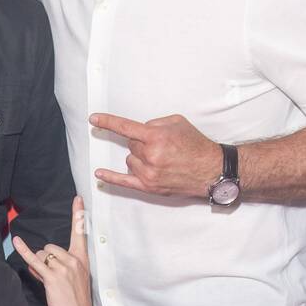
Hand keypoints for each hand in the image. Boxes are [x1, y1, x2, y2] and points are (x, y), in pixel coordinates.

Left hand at [11, 196, 92, 305]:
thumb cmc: (75, 301)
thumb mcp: (71, 280)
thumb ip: (55, 267)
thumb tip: (37, 261)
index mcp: (82, 259)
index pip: (80, 233)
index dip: (78, 215)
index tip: (78, 199)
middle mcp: (74, 260)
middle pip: (50, 246)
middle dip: (45, 259)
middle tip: (50, 276)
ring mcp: (64, 267)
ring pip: (42, 254)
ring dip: (39, 265)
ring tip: (47, 281)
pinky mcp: (52, 276)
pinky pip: (35, 260)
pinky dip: (24, 251)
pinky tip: (16, 242)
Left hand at [88, 112, 219, 197]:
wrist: (211, 170)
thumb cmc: (196, 146)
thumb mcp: (177, 123)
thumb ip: (154, 124)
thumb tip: (140, 130)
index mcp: (156, 137)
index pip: (125, 127)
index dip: (108, 122)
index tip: (94, 119)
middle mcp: (150, 156)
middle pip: (131, 145)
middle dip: (142, 143)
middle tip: (161, 147)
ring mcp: (148, 173)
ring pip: (130, 160)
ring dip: (140, 158)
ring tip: (161, 160)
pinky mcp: (149, 187)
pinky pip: (124, 182)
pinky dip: (110, 177)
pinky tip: (99, 173)